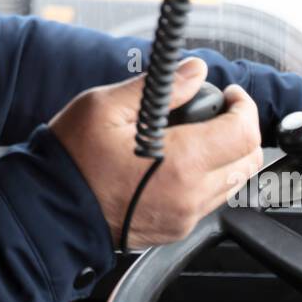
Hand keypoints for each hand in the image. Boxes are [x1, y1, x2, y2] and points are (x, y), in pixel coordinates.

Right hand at [49, 58, 262, 249]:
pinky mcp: (176, 229)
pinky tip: (179, 161)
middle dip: (241, 130)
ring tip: (195, 135)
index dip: (243, 106)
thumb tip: (194, 71)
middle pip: (249, 160)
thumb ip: (159, 87)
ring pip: (234, 182)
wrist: (52, 211)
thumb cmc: (73, 160)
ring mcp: (185, 217)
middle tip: (217, 112)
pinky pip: (210, 200)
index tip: (228, 94)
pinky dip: (208, 177)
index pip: (244, 132)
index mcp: (181, 162)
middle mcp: (190, 195)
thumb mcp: (106, 106)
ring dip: (227, 155)